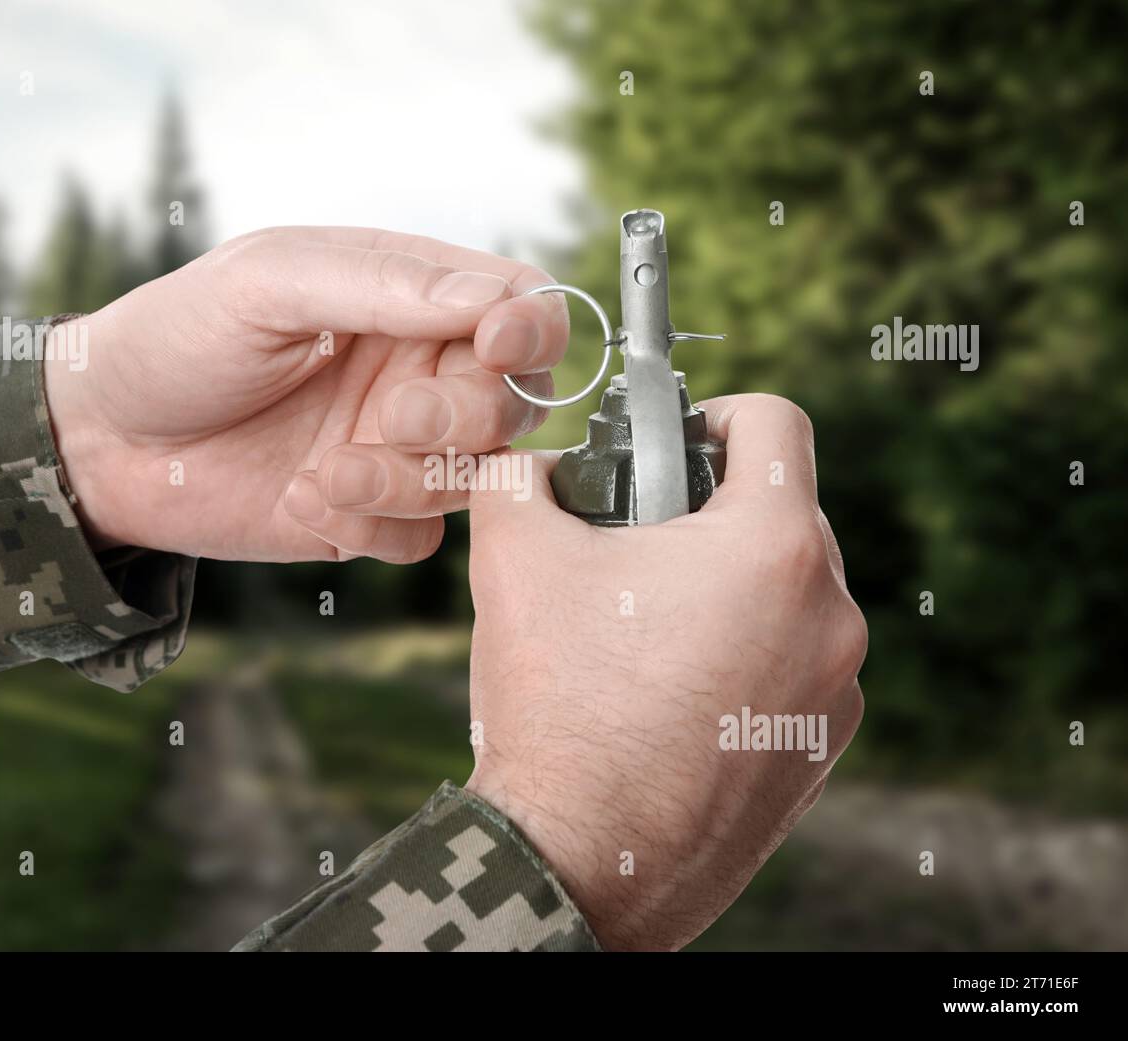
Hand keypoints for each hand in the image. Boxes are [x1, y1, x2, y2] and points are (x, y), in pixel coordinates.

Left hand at [42, 227, 565, 561]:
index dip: (533, 328)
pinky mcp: (366, 515)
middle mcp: (416, 371)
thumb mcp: (268, 283)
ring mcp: (396, 449)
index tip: (496, 344)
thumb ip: (384, 283)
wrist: (98, 442)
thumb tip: (494, 297)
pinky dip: (372, 525)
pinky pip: (421, 537)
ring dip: (411, 480)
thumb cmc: (176, 338)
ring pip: (475, 478)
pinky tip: (301, 498)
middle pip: (514, 401)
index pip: (521, 305)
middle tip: (393, 419)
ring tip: (326, 471)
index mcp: (407, 296)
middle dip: (465, 418)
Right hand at [464, 394, 866, 950]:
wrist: (578, 862)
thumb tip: (533, 463)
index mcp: (773, 547)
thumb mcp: (514, 556)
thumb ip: (522, 475)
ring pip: (790, 598)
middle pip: (782, 514)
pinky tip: (672, 699)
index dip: (715, 412)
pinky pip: (793, 670)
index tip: (673, 443)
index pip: (776, 422)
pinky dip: (744, 663)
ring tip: (647, 635)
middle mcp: (832, 614)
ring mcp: (838, 692)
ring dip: (729, 594)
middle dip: (709, 515)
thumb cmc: (557, 706)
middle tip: (637, 548)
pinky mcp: (824, 752)